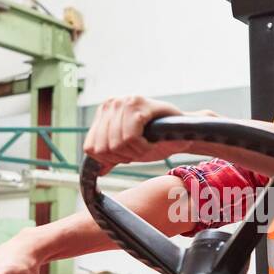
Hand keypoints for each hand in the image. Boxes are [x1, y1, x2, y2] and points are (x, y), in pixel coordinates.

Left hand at [84, 96, 214, 173]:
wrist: (183, 131)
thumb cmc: (157, 140)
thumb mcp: (129, 149)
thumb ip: (112, 157)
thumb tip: (99, 172)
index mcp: (103, 112)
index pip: (90, 147)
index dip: (109, 159)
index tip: (127, 156)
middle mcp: (110, 103)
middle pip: (103, 148)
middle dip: (123, 157)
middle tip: (140, 150)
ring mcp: (123, 102)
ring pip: (116, 144)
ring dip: (135, 153)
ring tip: (146, 145)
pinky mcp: (137, 105)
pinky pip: (130, 138)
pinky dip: (142, 148)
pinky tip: (151, 143)